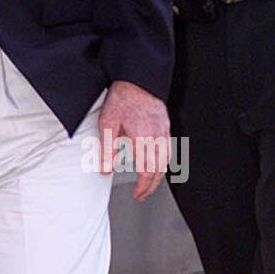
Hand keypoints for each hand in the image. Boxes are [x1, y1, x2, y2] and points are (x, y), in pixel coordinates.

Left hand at [97, 79, 169, 201]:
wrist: (138, 79)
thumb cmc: (123, 98)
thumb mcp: (108, 124)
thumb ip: (108, 149)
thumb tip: (106, 170)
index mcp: (144, 140)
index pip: (148, 172)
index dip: (143, 187)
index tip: (138, 194)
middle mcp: (158, 138)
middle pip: (160, 170)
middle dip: (151, 186)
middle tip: (142, 194)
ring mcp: (164, 132)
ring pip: (166, 161)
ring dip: (158, 175)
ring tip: (148, 182)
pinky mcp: (166, 126)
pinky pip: (168, 150)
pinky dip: (163, 162)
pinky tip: (155, 162)